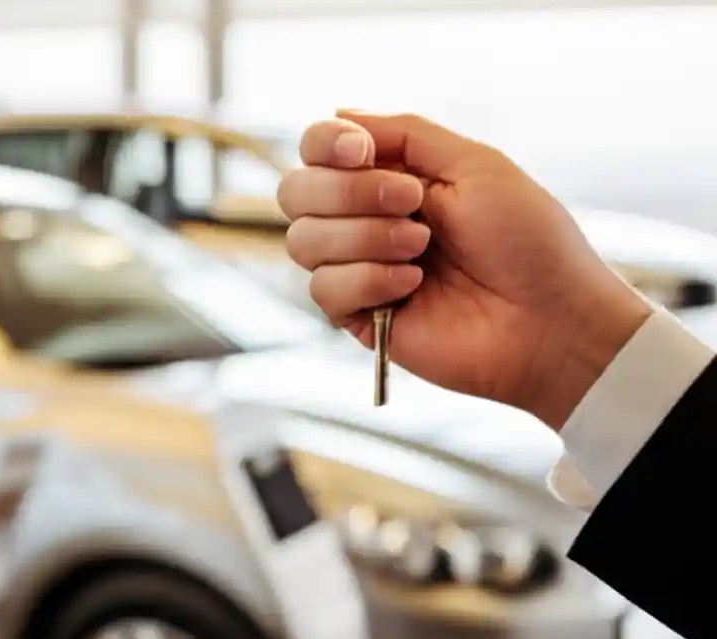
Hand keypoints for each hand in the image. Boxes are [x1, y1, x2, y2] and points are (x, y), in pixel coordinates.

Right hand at [279, 111, 651, 429]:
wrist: (548, 319)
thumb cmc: (527, 241)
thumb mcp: (474, 164)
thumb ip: (406, 133)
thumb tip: (340, 113)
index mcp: (389, 177)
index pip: (316, 149)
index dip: (324, 144)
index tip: (359, 152)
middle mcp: (363, 220)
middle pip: (295, 191)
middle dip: (348, 193)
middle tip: (412, 204)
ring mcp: (357, 268)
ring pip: (303, 240)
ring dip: (366, 238)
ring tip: (422, 249)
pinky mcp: (357, 315)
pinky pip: (324, 287)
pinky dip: (370, 280)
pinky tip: (412, 287)